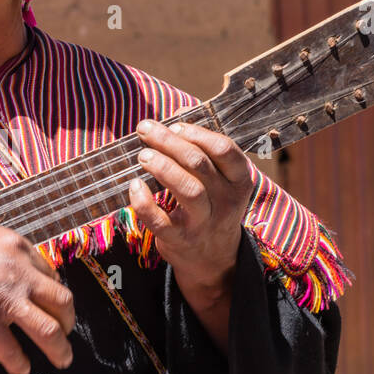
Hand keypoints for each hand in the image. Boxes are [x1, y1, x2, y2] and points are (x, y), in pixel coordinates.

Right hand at [0, 221, 75, 373]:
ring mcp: (3, 298)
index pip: (51, 275)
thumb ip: (5, 251)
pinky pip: (12, 350)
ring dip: (60, 349)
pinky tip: (21, 369)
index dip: (53, 294)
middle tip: (66, 332)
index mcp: (17, 248)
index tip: (51, 305)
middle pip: (62, 302)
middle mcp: (18, 272)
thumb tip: (20, 268)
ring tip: (62, 360)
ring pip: (49, 330)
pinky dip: (19, 363)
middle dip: (69, 322)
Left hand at [130, 119, 254, 299]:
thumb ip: (202, 150)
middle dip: (170, 143)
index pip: (224, 149)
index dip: (197, 133)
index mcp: (239, 180)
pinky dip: (145, 203)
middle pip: (200, 164)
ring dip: (162, 167)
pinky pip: (161, 221)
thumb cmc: (211, 207)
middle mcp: (226, 201)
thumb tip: (176, 114)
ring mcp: (204, 223)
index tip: (174, 125)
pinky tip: (134, 186)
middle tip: (146, 131)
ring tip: (142, 156)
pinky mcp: (180, 240)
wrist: (213, 260)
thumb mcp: (220, 181)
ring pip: (188, 190)